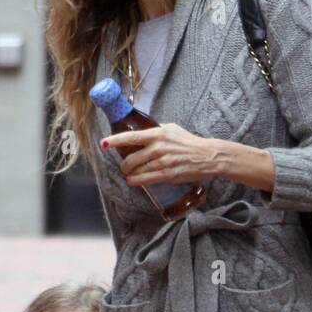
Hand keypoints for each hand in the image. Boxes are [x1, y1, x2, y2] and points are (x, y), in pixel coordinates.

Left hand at [102, 123, 221, 187]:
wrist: (207, 156)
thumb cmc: (189, 142)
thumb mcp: (172, 129)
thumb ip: (157, 131)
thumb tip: (143, 133)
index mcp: (158, 134)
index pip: (131, 137)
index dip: (115, 141)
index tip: (104, 143)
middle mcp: (158, 147)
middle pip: (131, 158)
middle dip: (124, 164)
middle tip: (124, 166)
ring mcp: (162, 162)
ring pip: (137, 170)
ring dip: (130, 174)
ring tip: (129, 174)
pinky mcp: (167, 174)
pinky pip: (146, 179)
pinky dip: (136, 181)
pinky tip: (133, 181)